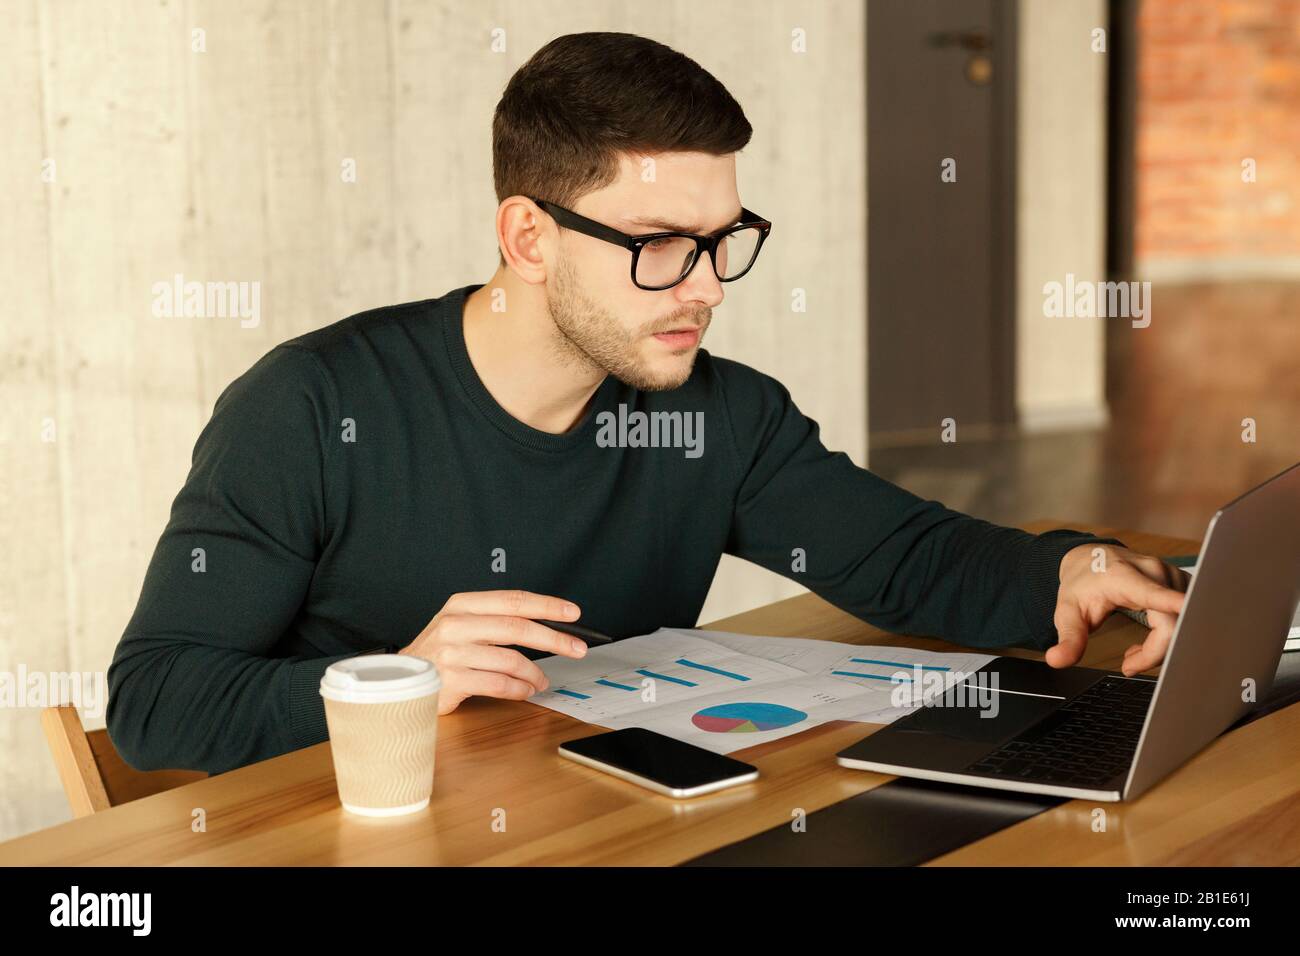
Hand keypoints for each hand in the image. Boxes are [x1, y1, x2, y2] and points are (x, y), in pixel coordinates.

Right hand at [398, 590, 587, 713]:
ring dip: (535, 673)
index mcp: (462, 605)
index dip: (546, 605)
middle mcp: (455, 624)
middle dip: (554, 639)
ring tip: (541, 680)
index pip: (513, 600)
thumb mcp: (460, 626)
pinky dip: (519, 690)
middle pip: (517, 628)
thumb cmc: (437, 654)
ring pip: (511, 660)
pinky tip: (525, 691)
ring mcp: (451, 653)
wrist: (396, 681)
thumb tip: (545, 628)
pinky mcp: (450, 681)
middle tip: (576, 648)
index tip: (572, 612)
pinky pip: (499, 685)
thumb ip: (495, 622)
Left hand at [1050, 544, 1190, 675]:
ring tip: (1133, 650)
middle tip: (1128, 664)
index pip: (1156, 594)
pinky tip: (1149, 636)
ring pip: (1181, 625)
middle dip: (1153, 653)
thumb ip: (1067, 638)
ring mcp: (1171, 576)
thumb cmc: (1081, 584)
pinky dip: (1168, 636)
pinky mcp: (1182, 583)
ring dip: (1159, 647)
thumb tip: (1056, 660)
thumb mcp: (1067, 612)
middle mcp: (1155, 573)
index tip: (1193, 611)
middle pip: (1172, 625)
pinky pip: (1184, 618)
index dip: (1176, 605)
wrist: (1088, 559)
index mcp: (1126, 578)